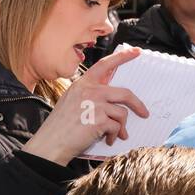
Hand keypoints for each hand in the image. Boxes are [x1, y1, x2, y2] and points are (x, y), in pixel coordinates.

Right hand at [23, 46, 149, 164]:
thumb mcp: (72, 101)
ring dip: (121, 126)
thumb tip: (113, 98)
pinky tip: (106, 140)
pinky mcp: (100, 119)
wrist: (51, 143)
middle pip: (125, 93)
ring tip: (116, 134)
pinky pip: (116, 126)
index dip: (122, 57)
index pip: (105, 65)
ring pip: (122, 113)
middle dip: (137, 105)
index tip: (136, 52)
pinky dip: (113, 135)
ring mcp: (95, 104)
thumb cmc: (61, 126)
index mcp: (82, 84)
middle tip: (144, 113)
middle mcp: (90, 91)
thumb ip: (90, 95)